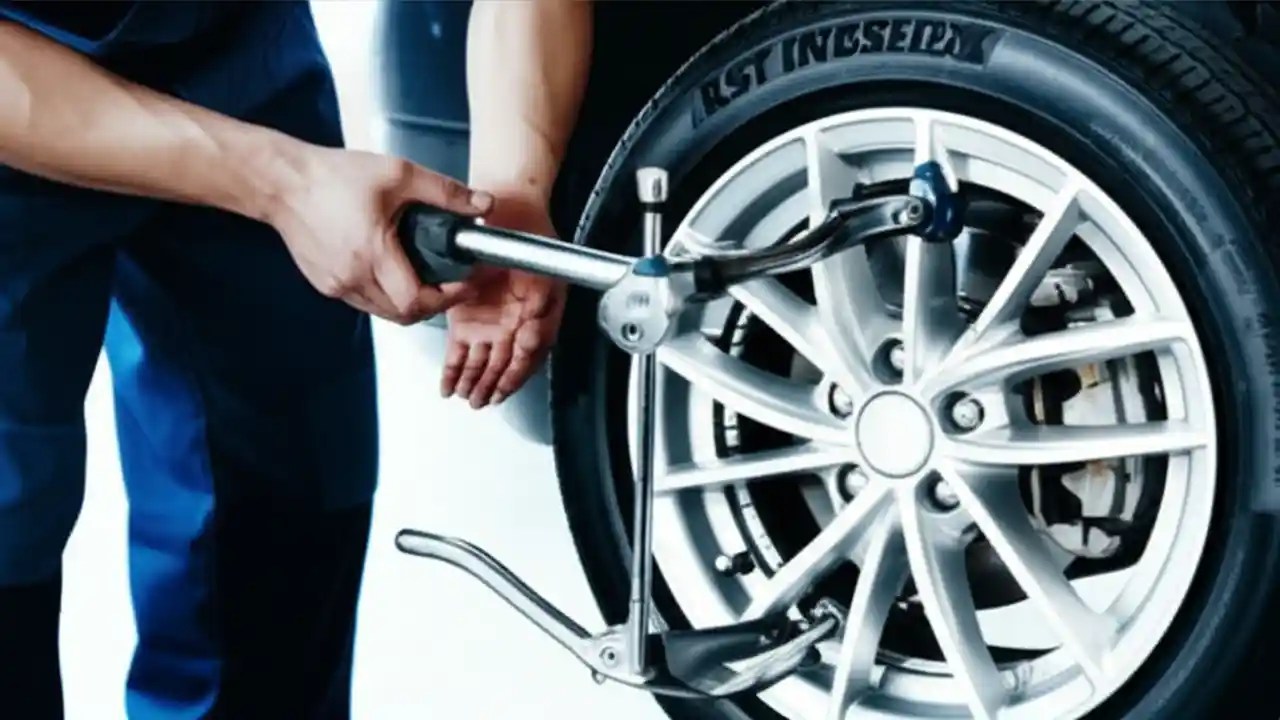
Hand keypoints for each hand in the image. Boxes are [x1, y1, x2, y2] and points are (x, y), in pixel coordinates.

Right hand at [266, 145, 491, 323]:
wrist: (282, 182)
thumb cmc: (333, 176)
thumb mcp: (398, 174)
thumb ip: (445, 192)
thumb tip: (483, 205)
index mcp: (372, 255)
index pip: (417, 301)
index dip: (448, 297)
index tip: (465, 282)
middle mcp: (352, 279)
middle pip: (404, 314)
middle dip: (435, 302)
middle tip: (454, 282)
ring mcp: (336, 286)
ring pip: (385, 312)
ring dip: (411, 302)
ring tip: (430, 277)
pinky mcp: (326, 285)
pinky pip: (366, 303)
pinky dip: (387, 296)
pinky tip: (396, 271)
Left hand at [440, 194, 566, 407]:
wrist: (504, 208)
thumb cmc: (528, 230)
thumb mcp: (542, 264)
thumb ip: (542, 300)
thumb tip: (533, 333)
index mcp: (539, 314)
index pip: (530, 353)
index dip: (518, 370)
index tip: (506, 381)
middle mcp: (515, 322)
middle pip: (505, 364)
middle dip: (493, 385)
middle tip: (483, 400)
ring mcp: (490, 322)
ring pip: (483, 363)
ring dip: (475, 383)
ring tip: (468, 397)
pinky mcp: (466, 320)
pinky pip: (460, 352)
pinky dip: (453, 371)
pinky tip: (449, 386)